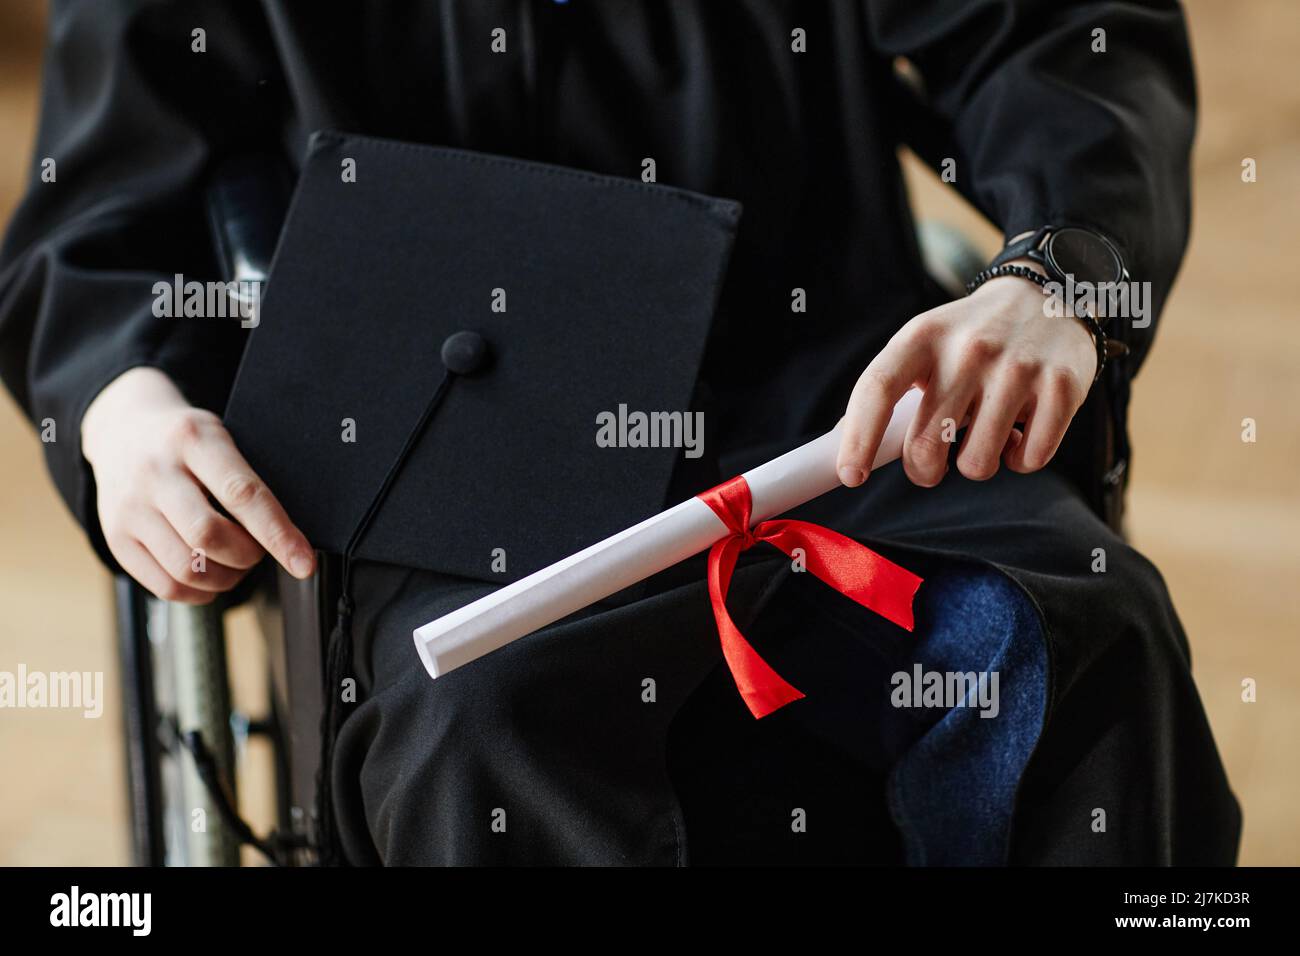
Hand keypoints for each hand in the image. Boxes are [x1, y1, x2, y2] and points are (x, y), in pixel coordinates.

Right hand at [81, 367, 314, 602]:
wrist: (122, 430)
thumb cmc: (187, 441)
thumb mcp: (220, 436)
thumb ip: (249, 478)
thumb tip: (290, 534)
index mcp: (193, 440)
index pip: (242, 494)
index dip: (278, 534)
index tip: (304, 562)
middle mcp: (155, 472)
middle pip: (209, 536)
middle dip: (248, 556)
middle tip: (257, 550)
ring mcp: (129, 507)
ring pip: (186, 568)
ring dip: (226, 578)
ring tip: (235, 563)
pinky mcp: (116, 537)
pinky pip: (164, 585)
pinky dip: (199, 592)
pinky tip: (210, 574)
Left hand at [835, 265, 1096, 487]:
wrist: (1051, 295)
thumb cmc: (971, 336)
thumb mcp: (925, 342)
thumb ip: (889, 388)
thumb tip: (843, 444)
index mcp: (923, 336)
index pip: (878, 388)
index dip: (859, 437)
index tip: (852, 475)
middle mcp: (970, 348)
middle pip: (925, 445)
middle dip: (923, 471)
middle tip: (931, 463)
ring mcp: (1018, 367)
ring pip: (977, 464)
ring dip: (976, 463)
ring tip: (986, 431)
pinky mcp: (1062, 386)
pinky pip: (1029, 460)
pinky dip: (1020, 459)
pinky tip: (1020, 430)